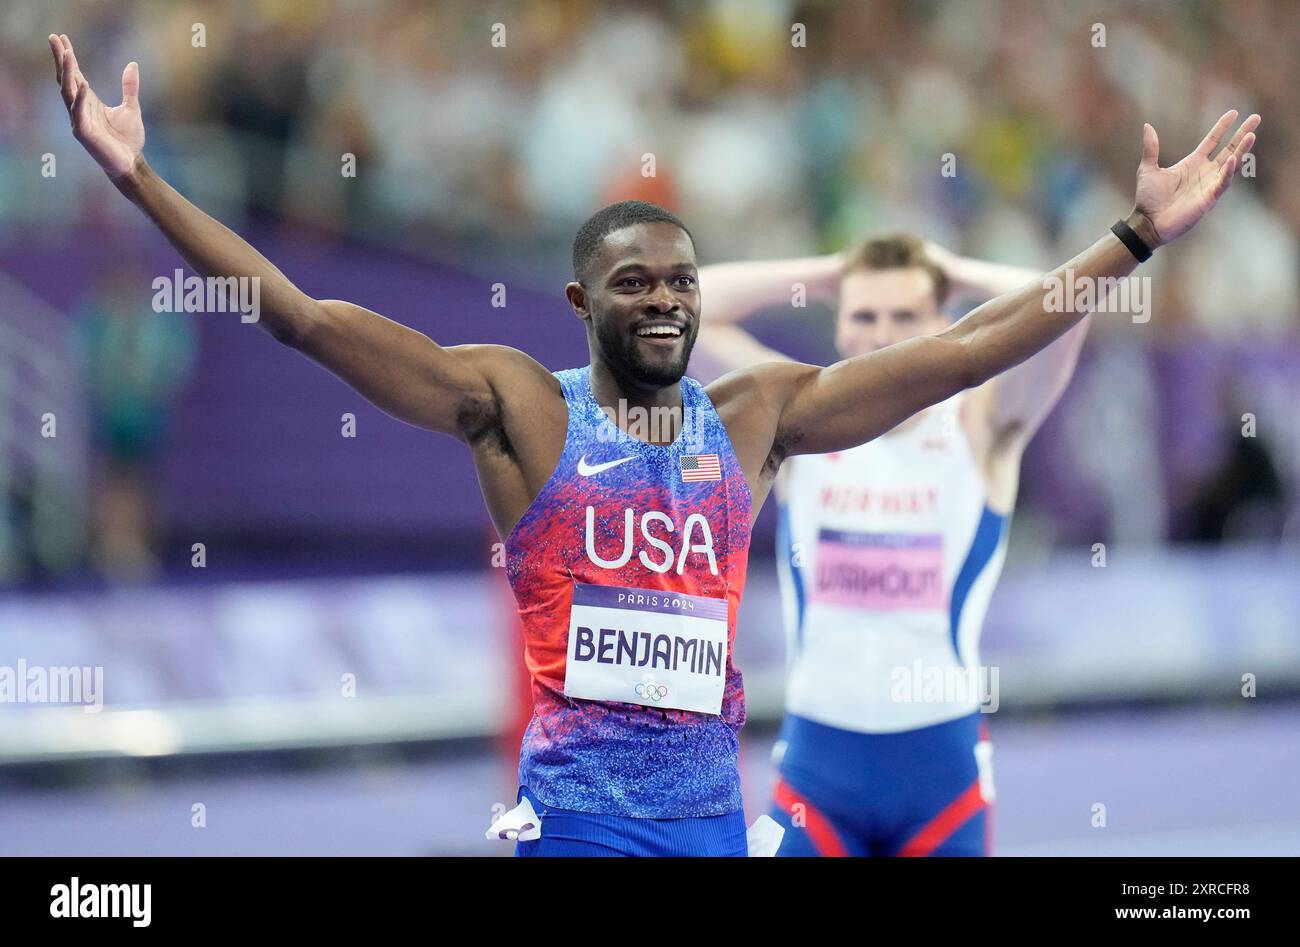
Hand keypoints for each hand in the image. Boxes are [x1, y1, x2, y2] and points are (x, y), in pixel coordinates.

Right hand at [49, 33, 143, 179]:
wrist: (131, 163)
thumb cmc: (128, 139)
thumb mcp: (131, 107)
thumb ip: (129, 87)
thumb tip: (133, 64)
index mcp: (88, 102)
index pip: (74, 75)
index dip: (68, 57)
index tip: (62, 38)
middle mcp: (80, 108)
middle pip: (66, 79)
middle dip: (60, 59)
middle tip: (54, 38)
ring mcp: (79, 120)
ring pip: (68, 92)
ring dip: (66, 73)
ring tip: (65, 54)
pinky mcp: (84, 133)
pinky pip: (79, 113)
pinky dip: (81, 98)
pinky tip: (83, 83)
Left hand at [1131, 110, 1259, 247]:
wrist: (1147, 222)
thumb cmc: (1148, 199)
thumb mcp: (1148, 168)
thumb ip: (1151, 148)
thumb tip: (1147, 126)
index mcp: (1193, 163)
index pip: (1213, 140)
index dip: (1223, 127)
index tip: (1234, 112)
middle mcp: (1205, 172)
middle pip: (1229, 149)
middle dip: (1243, 134)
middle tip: (1256, 117)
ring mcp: (1209, 185)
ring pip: (1232, 164)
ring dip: (1242, 150)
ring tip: (1251, 135)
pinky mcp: (1209, 198)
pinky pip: (1222, 183)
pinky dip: (1227, 172)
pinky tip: (1231, 159)